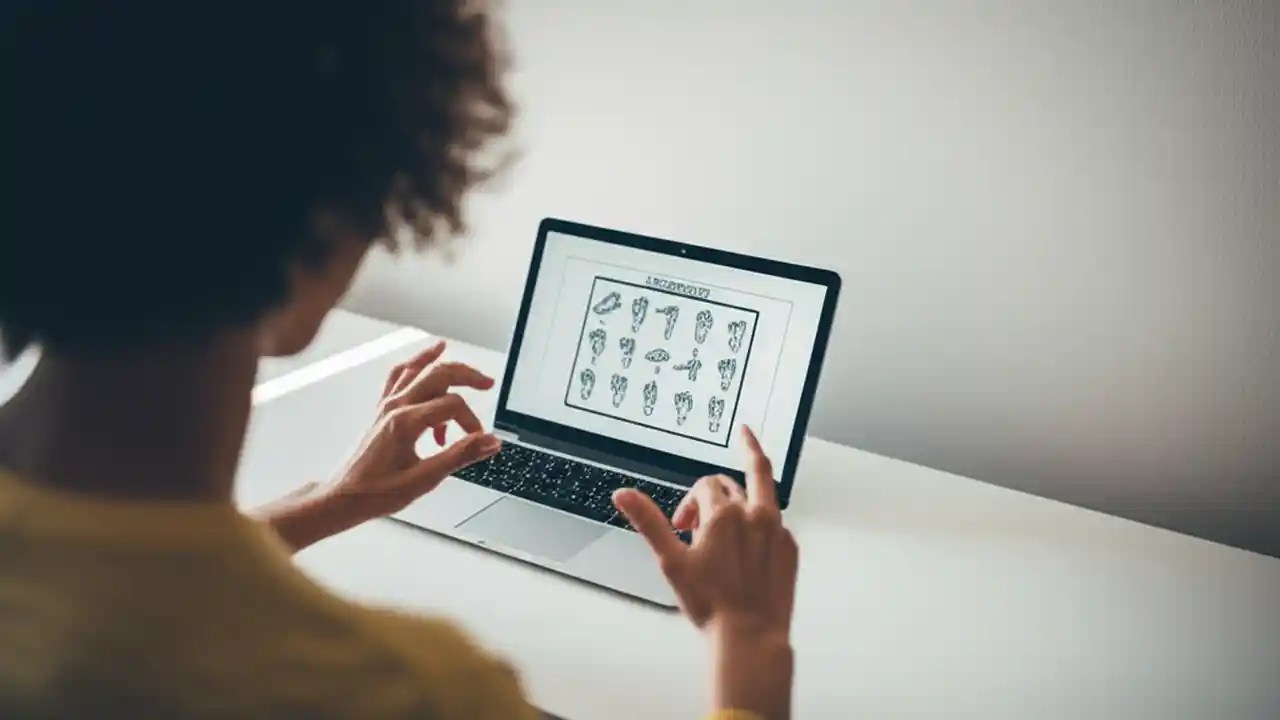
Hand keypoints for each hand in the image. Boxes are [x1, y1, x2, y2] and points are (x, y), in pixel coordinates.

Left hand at [254, 340, 500, 550]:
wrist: (343, 497)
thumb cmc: (376, 492)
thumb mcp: (424, 479)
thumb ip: (460, 456)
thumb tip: (488, 441)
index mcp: (406, 422)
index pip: (452, 406)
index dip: (471, 421)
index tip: (478, 440)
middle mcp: (395, 407)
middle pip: (438, 374)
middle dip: (467, 376)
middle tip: (487, 384)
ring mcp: (386, 406)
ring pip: (419, 369)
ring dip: (445, 365)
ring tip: (466, 370)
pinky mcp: (382, 409)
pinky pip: (400, 376)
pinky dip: (417, 363)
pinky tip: (428, 358)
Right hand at [613, 426, 796, 718]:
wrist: (749, 635)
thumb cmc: (711, 604)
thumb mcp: (671, 561)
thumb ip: (648, 521)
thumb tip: (624, 495)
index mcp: (725, 513)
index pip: (705, 485)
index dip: (688, 502)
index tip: (683, 526)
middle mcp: (755, 514)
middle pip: (732, 482)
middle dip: (713, 493)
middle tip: (701, 516)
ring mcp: (777, 529)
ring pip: (761, 493)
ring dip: (742, 496)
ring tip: (730, 514)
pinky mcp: (790, 547)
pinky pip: (775, 523)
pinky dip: (760, 526)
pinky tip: (748, 547)